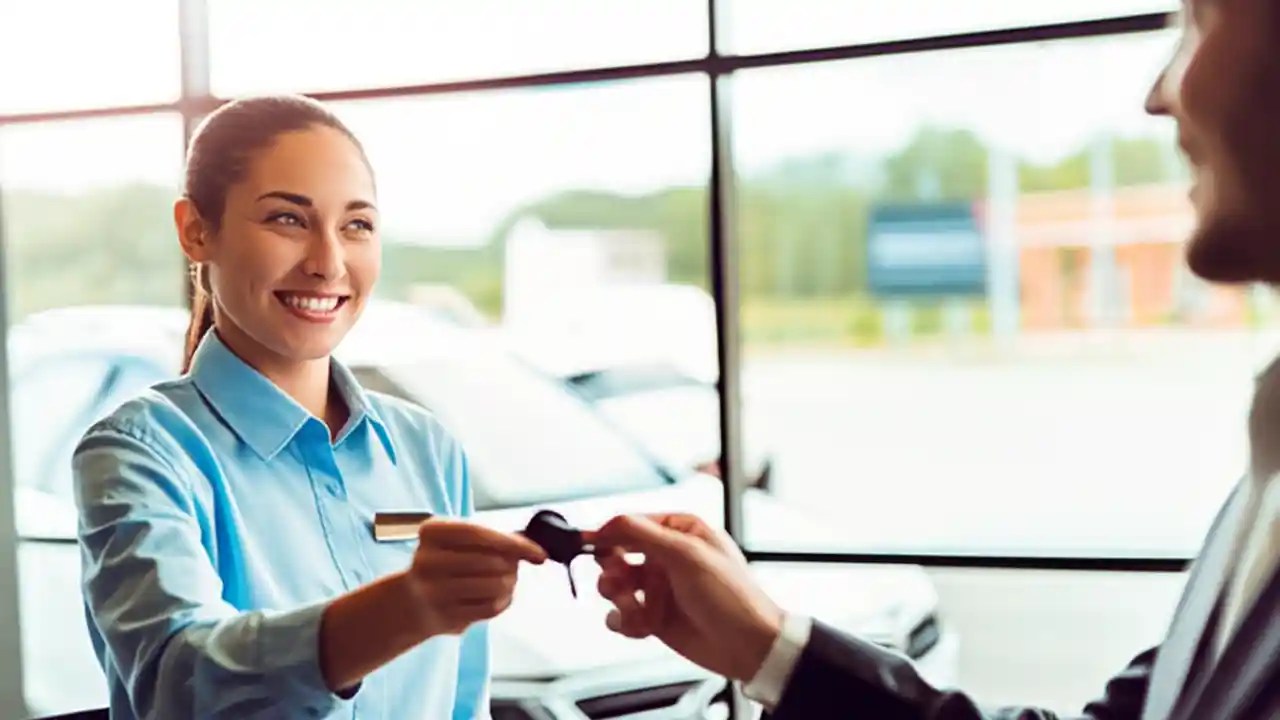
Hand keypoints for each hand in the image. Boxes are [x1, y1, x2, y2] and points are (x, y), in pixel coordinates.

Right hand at [405, 518, 546, 636]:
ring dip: (509, 585)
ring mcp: (432, 591)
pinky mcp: (443, 616)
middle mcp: (426, 560)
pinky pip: (488, 608)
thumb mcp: (464, 542)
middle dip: (512, 566)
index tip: (540, 553)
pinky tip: (498, 598)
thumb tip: (538, 551)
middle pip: (489, 561)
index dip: (513, 543)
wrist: (414, 600)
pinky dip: (502, 603)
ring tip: (507, 583)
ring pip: (492, 586)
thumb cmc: (450, 563)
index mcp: (431, 532)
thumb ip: (498, 540)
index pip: (478, 533)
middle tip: (514, 569)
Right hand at [585, 513, 783, 681]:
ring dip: (619, 598)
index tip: (592, 544)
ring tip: (635, 608)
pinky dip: (625, 622)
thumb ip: (644, 535)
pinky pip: (622, 616)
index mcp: (681, 532)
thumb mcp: (686, 555)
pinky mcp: (654, 617)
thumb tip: (609, 522)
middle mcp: (668, 558)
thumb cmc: (731, 596)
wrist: (748, 646)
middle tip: (620, 581)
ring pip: (615, 586)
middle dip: (614, 570)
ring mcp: (660, 588)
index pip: (633, 524)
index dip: (610, 534)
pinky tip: (640, 626)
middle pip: (618, 554)